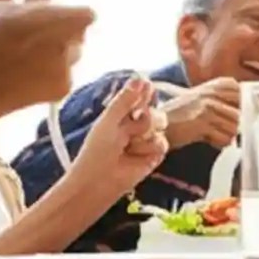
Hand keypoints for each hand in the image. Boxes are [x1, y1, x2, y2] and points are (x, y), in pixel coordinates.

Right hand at [0, 2, 93, 124]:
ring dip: (59, 51)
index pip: (86, 13)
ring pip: (73, 53)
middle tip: (35, 35)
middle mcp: (66, 43)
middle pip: (80, 33)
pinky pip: (64, 74)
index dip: (72, 13)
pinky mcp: (63, 89)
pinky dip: (51, 73)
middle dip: (63, 31)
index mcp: (51, 19)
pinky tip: (25, 76)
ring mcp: (67, 68)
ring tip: (25, 57)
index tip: (54, 15)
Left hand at [69, 77, 168, 194]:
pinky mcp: (155, 154)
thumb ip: (125, 100)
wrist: (99, 181)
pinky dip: (149, 147)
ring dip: (144, 133)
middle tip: (129, 125)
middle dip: (144, 115)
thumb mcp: (109, 120)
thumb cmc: (97, 151)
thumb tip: (140, 77)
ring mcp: (146, 139)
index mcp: (121, 115)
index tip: (148, 86)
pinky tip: (136, 154)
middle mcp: (135, 125)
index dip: (144, 92)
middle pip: (152, 109)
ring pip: (158, 124)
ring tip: (129, 144)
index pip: (138, 97)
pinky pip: (162, 142)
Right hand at [159, 77, 239, 148]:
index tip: (240, 115)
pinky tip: (208, 139)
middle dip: (236, 124)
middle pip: (243, 113)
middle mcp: (214, 93)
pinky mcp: (203, 123)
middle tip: (223, 129)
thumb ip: (227, 102)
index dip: (245, 108)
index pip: (245, 94)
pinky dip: (219, 142)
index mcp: (218, 84)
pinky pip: (225, 138)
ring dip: (227, 135)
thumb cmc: (181, 114)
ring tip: (213, 134)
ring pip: (236, 126)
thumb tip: (254, 112)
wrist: (157, 124)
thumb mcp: (206, 99)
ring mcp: (208, 107)